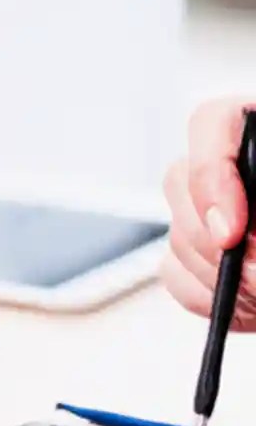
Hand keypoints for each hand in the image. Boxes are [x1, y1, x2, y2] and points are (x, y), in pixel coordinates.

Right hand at [161, 97, 255, 330]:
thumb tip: (251, 239)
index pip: (211, 124)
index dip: (210, 176)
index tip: (234, 233)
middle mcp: (237, 163)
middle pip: (183, 183)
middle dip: (219, 242)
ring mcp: (213, 209)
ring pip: (179, 237)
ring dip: (223, 276)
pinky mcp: (197, 253)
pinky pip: (177, 275)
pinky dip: (210, 295)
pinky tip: (254, 302)